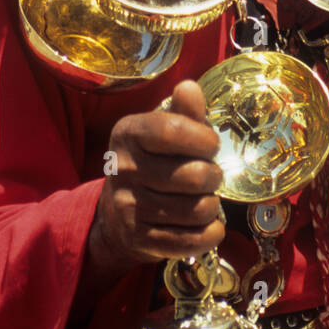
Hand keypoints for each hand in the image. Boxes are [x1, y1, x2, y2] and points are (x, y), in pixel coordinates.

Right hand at [91, 80, 224, 274]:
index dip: (204, 139)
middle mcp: (123, 169)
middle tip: (210, 176)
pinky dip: (211, 233)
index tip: (211, 145)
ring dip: (213, 205)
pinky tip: (210, 225)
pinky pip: (191, 241)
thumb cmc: (151, 162)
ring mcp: (128, 207)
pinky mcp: (139, 240)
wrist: (115, 216)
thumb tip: (190, 88)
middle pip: (193, 176)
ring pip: (197, 209)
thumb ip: (182, 111)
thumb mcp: (161, 131)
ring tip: (205, 199)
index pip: (172, 131)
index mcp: (128, 133)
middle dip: (214, 176)